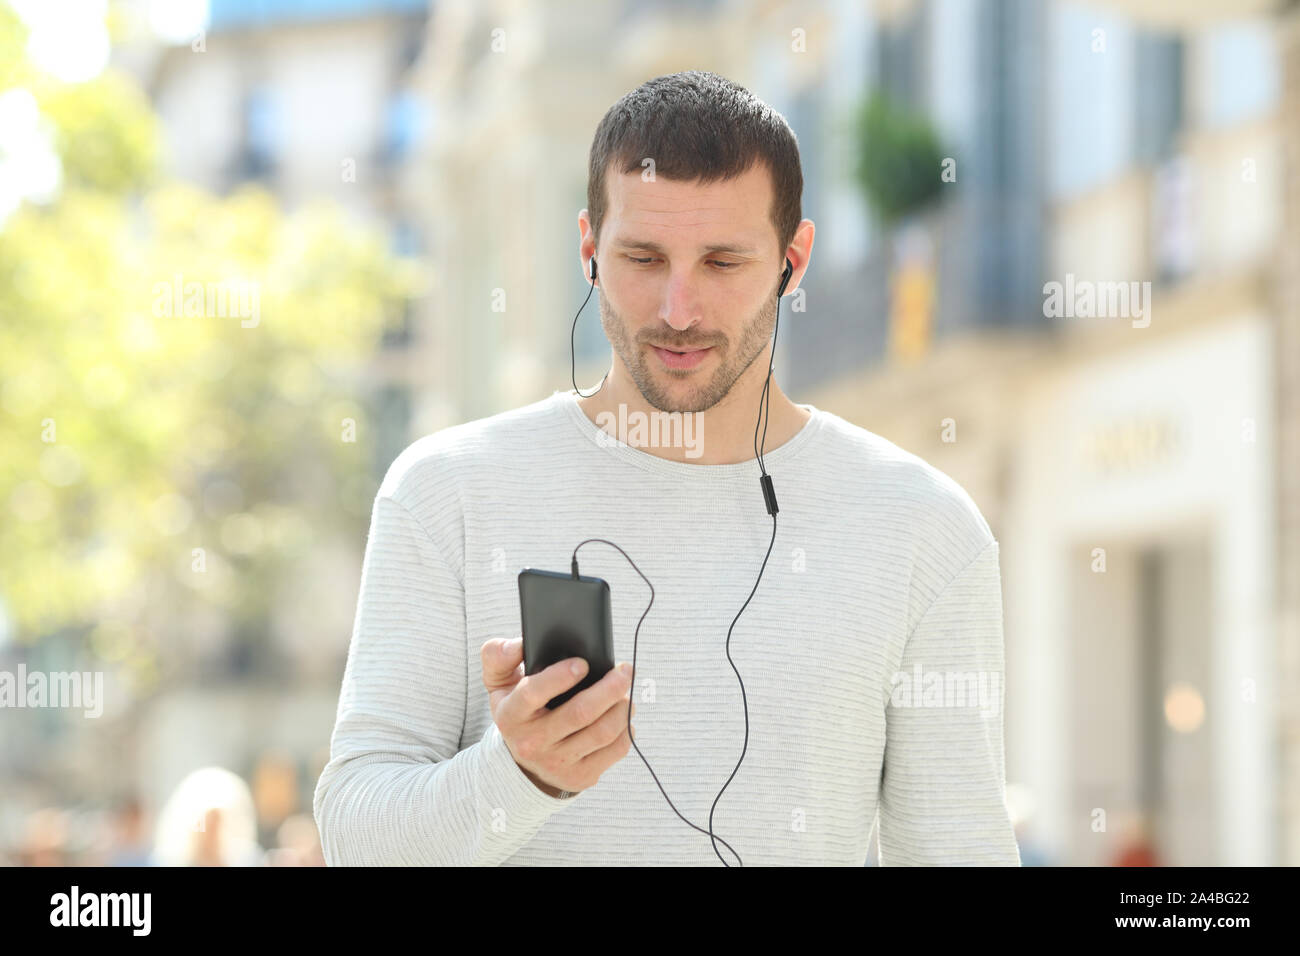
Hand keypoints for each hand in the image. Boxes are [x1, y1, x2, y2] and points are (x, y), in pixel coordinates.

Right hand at [481, 636, 635, 797]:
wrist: (523, 761)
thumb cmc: (518, 709)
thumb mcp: (498, 682)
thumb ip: (499, 655)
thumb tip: (521, 644)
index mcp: (510, 715)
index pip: (532, 694)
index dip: (559, 676)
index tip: (583, 663)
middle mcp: (532, 742)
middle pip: (580, 713)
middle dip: (609, 688)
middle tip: (625, 670)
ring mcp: (557, 763)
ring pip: (602, 732)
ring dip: (622, 707)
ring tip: (625, 692)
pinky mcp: (580, 776)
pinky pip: (614, 751)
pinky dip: (626, 729)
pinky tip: (623, 716)